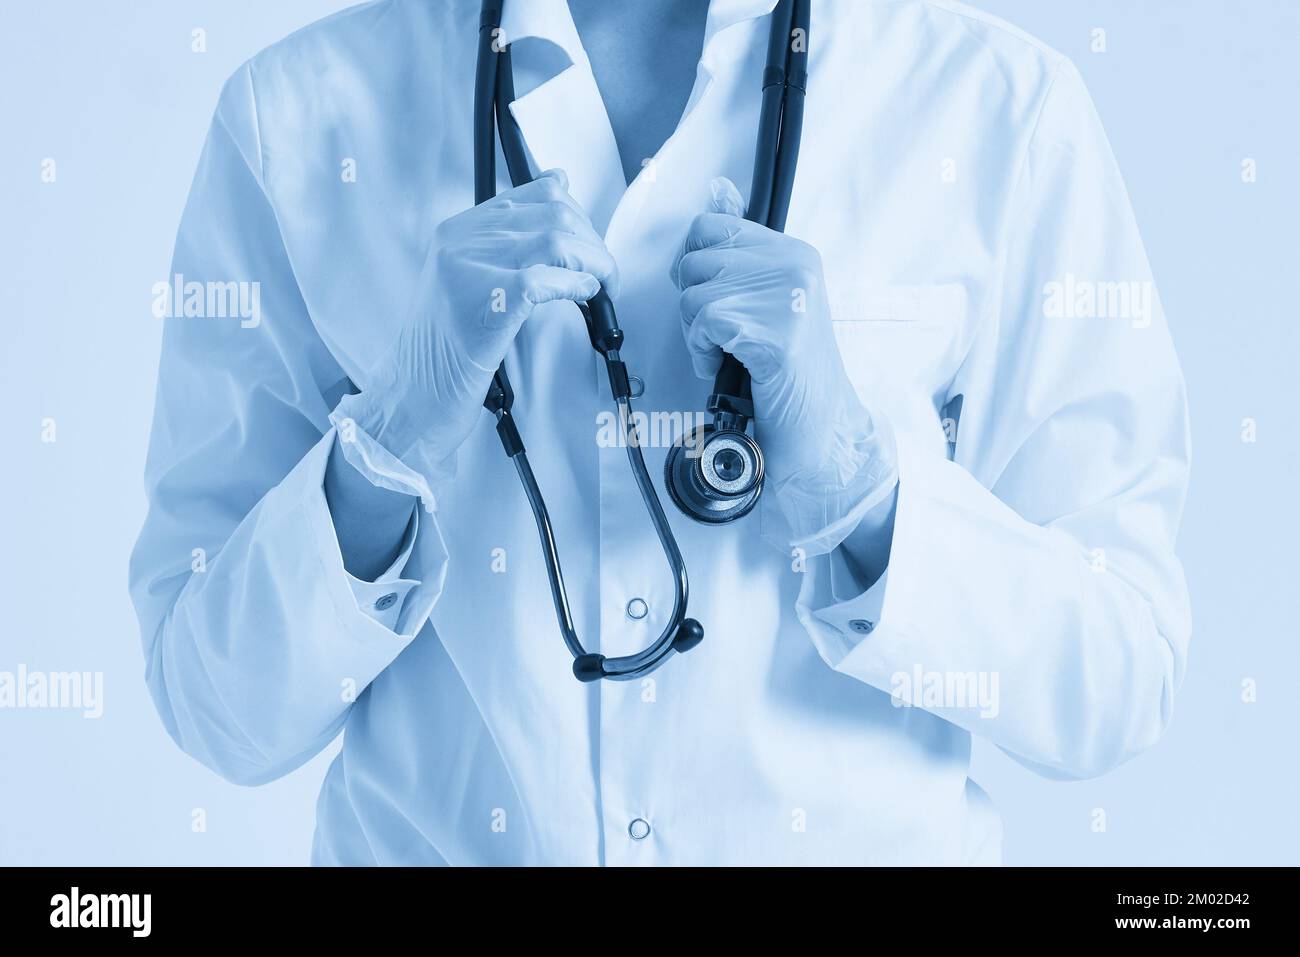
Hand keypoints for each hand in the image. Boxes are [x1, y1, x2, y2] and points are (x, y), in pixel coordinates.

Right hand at [344, 169, 617, 482]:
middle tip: (605, 277)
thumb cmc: (447, 350)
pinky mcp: (482, 304)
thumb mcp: (470, 283)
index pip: (539, 192)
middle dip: (594, 244)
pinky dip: (576, 286)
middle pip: (555, 213)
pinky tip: (585, 299)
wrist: (411, 397)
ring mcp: (468, 270)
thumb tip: (560, 183)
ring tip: (603, 290)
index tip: (591, 249)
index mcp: (458, 230)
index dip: (581, 218)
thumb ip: (510, 243)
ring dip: (595, 264)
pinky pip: (545, 279)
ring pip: (556, 240)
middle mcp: (460, 241)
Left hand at [672, 177, 897, 550]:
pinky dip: (703, 354)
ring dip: (698, 334)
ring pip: (692, 295)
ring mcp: (786, 297)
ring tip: (731, 354)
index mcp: (794, 253)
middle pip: (693, 260)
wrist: (822, 432)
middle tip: (725, 336)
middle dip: (694, 305)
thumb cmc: (788, 374)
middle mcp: (794, 265)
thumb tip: (716, 190)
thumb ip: (741, 252)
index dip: (694, 265)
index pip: (710, 226)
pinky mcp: (773, 331)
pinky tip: (731, 367)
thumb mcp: (767, 302)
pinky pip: (703, 324)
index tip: (712, 299)